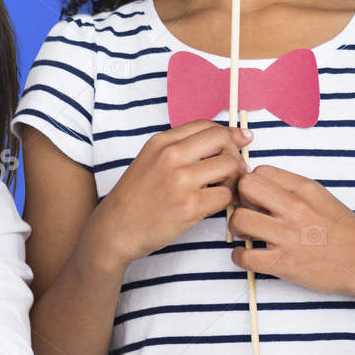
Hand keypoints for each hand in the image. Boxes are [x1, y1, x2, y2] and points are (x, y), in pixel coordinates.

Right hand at [91, 121, 251, 266]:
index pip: (207, 125)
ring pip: (229, 166)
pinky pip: (225, 195)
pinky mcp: (189, 206)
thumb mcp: (152, 160)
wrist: (116, 229)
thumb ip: (182, 148)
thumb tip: (228, 137)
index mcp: (161, 142)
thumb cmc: (137, 197)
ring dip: (234, 179)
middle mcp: (171, 156)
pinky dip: (227, 200)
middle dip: (235, 155)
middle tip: (234, 172)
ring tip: (225, 189)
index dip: (229, 134)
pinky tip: (216, 205)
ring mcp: (181, 180)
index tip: (239, 144)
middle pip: (222, 141)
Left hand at [227, 165, 354, 302]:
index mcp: (304, 188)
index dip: (252, 182)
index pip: (260, 171)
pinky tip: (248, 255)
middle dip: (239, 199)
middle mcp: (295, 208)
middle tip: (247, 211)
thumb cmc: (344, 230)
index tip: (256, 196)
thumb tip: (259, 186)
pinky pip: (245, 257)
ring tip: (248, 234)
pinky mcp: (285, 264)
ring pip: (239, 220)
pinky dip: (240, 256)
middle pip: (245, 187)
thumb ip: (292, 189)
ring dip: (237, 228)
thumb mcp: (321, 196)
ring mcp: (289, 236)